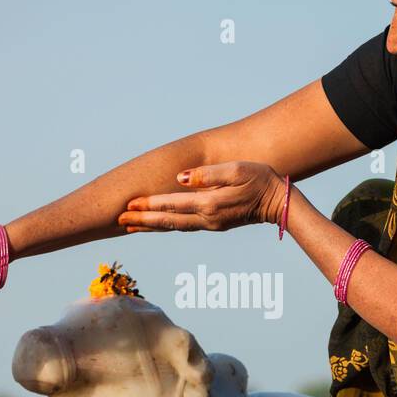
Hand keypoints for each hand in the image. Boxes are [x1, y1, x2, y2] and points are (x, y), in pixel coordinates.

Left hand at [118, 162, 286, 232]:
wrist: (278, 201)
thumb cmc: (259, 178)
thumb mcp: (236, 170)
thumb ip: (208, 175)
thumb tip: (181, 178)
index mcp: (209, 204)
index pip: (171, 205)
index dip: (148, 205)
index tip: (128, 206)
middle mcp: (206, 218)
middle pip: (167, 221)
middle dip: (142, 221)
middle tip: (118, 220)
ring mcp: (210, 224)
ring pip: (174, 226)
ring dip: (151, 226)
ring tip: (131, 225)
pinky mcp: (214, 225)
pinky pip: (184, 226)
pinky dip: (167, 226)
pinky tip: (158, 224)